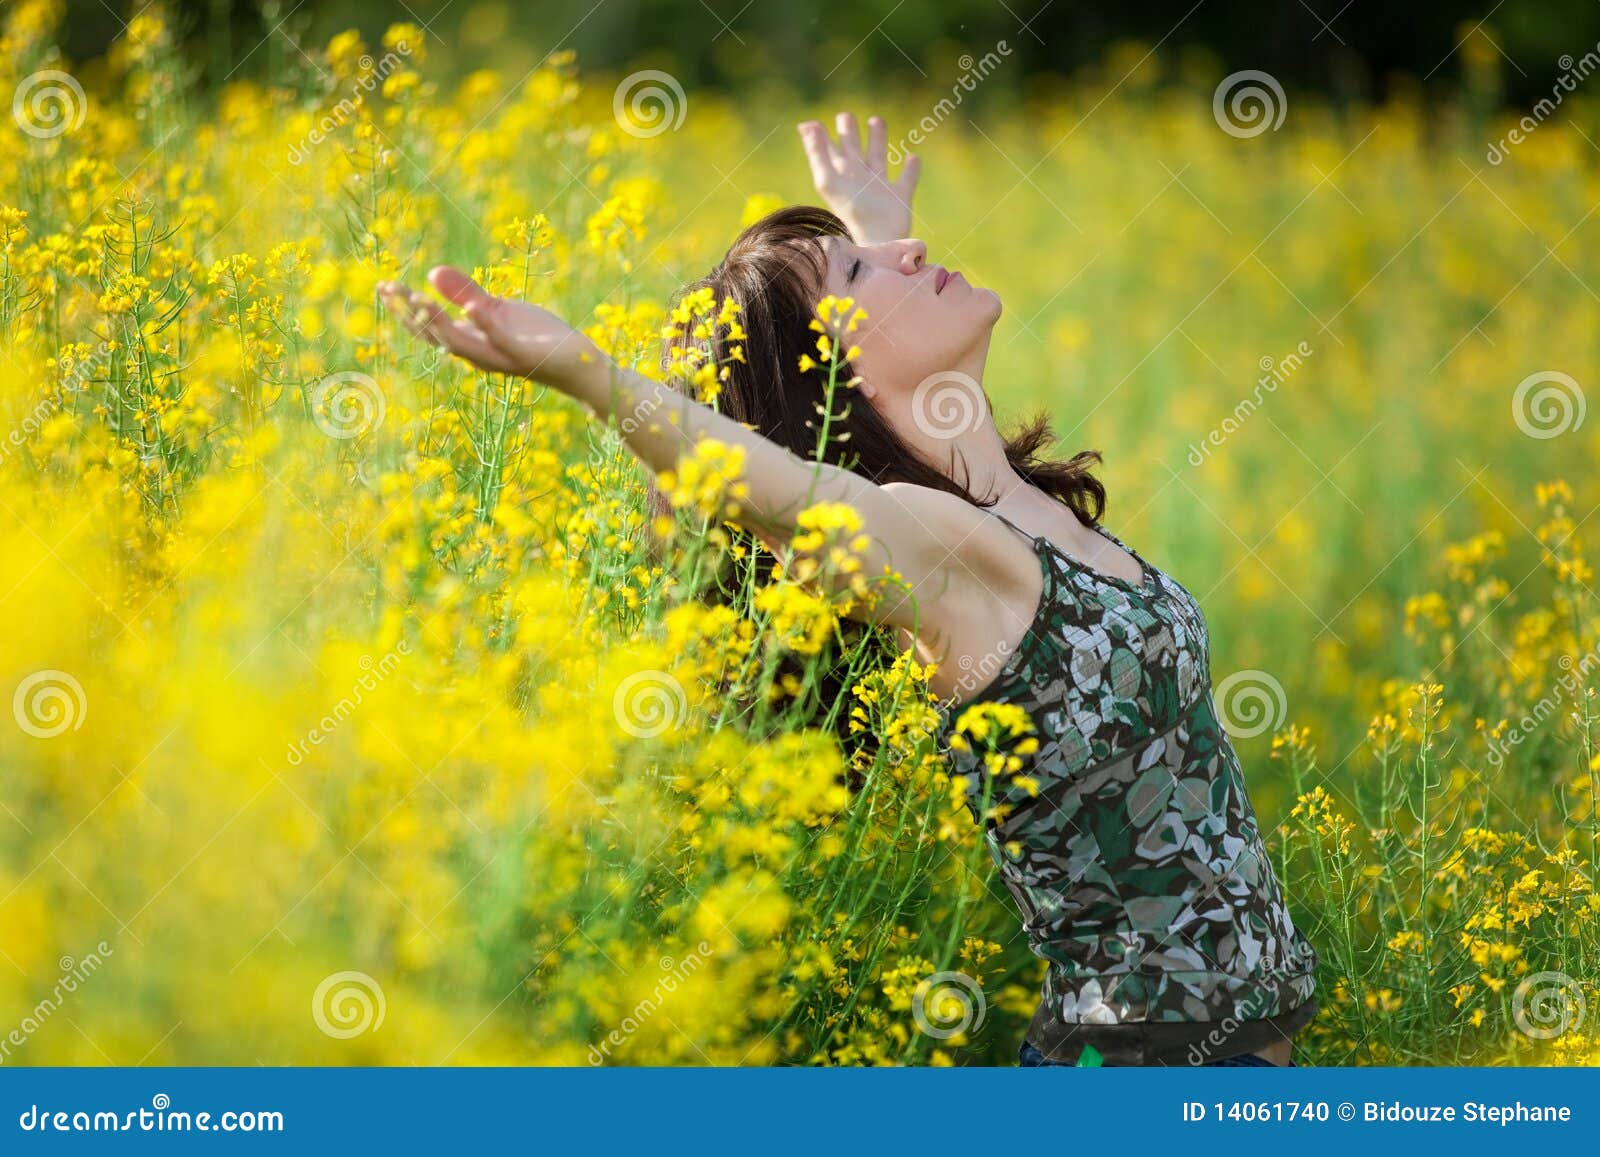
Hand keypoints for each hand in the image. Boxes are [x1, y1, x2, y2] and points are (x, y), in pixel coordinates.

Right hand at [378, 266, 605, 390]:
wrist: (577, 364)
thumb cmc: (536, 338)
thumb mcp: (497, 310)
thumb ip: (466, 293)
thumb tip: (432, 272)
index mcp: (470, 342)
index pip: (428, 327)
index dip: (403, 308)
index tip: (382, 286)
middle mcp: (479, 354)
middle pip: (435, 335)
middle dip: (410, 313)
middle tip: (387, 289)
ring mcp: (500, 356)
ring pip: (461, 343)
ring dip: (438, 321)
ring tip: (418, 297)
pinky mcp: (524, 354)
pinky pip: (501, 340)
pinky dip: (485, 325)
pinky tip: (471, 307)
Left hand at [797, 113, 920, 242]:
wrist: (878, 239)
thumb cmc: (852, 211)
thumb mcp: (828, 180)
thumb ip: (817, 152)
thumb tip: (807, 124)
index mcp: (842, 174)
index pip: (831, 150)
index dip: (823, 137)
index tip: (814, 123)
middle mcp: (860, 178)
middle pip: (853, 149)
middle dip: (850, 133)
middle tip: (846, 116)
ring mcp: (880, 187)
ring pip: (879, 157)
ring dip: (878, 140)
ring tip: (877, 121)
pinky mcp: (900, 196)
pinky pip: (907, 178)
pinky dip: (911, 168)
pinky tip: (913, 157)